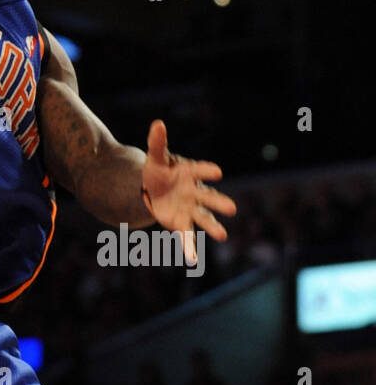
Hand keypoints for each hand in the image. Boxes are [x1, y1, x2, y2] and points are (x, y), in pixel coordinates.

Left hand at [141, 120, 236, 264]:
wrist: (152, 189)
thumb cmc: (158, 170)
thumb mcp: (155, 157)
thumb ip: (157, 143)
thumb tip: (158, 124)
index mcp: (190, 173)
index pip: (200, 170)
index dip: (207, 170)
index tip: (217, 171)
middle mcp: (195, 192)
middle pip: (208, 197)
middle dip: (218, 202)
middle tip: (231, 209)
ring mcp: (190, 209)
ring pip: (203, 218)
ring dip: (212, 226)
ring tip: (222, 235)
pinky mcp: (181, 223)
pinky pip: (187, 235)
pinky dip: (190, 247)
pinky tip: (193, 259)